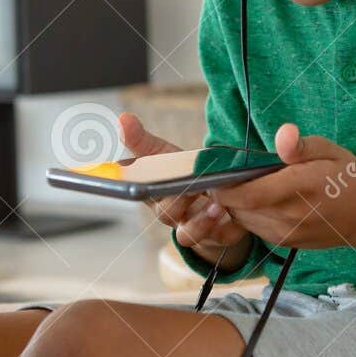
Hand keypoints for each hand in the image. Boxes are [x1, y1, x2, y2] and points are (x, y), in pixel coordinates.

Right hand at [118, 113, 252, 270]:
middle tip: (189, 186)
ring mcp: (193, 227)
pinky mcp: (217, 235)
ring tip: (216, 207)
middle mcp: (170, 213)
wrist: (213, 201)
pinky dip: (226, 229)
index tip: (142, 178)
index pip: (138, 190)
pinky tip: (232, 215)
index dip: (134, 187)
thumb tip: (122, 118)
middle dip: (176, 201)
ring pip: (188, 234)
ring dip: (201, 222)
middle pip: (165, 212)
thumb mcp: (163, 155)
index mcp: (154, 193)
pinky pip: (220, 238)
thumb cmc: (181, 176)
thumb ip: (141, 139)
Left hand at [210, 123, 355, 250]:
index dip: (224, 187)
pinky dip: (248, 214)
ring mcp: (287, 233)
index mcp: (300, 187)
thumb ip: (301, 145)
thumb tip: (283, 134)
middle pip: (239, 208)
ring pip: (243, 220)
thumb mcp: (329, 151)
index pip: (249, 194)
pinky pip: (254, 228)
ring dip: (236, 204)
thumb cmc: (347, 177)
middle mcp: (291, 215)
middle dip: (225, 193)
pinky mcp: (285, 244)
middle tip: (223, 175)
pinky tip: (257, 200)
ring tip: (239, 185)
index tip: (214, 173)